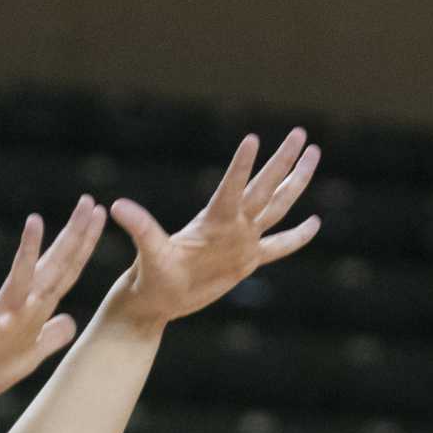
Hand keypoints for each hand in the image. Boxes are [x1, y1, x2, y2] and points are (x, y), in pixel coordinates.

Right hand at [0, 198, 106, 414]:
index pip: (65, 272)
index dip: (84, 245)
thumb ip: (49, 338)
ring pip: (16, 285)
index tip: (99, 214)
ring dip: (26, 255)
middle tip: (87, 201)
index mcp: (31, 311)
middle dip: (70, 236)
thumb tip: (70, 322)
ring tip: (35, 222)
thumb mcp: (27, 357)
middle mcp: (16, 308)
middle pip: (49, 268)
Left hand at [110, 129, 320, 325]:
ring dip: (295, 181)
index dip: (242, 166)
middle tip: (301, 133)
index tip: (253, 139)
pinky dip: (298, 236)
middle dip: (283, 161)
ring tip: (313, 153)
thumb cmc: (151, 275)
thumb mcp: (148, 252)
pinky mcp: (248, 260)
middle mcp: (232, 224)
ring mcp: (243, 240)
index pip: (232, 188)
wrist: (158, 299)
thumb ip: (140, 228)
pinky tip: (315, 222)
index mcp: (213, 221)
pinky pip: (280, 246)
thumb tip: (117, 206)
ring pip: (278, 205)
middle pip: (266, 187)